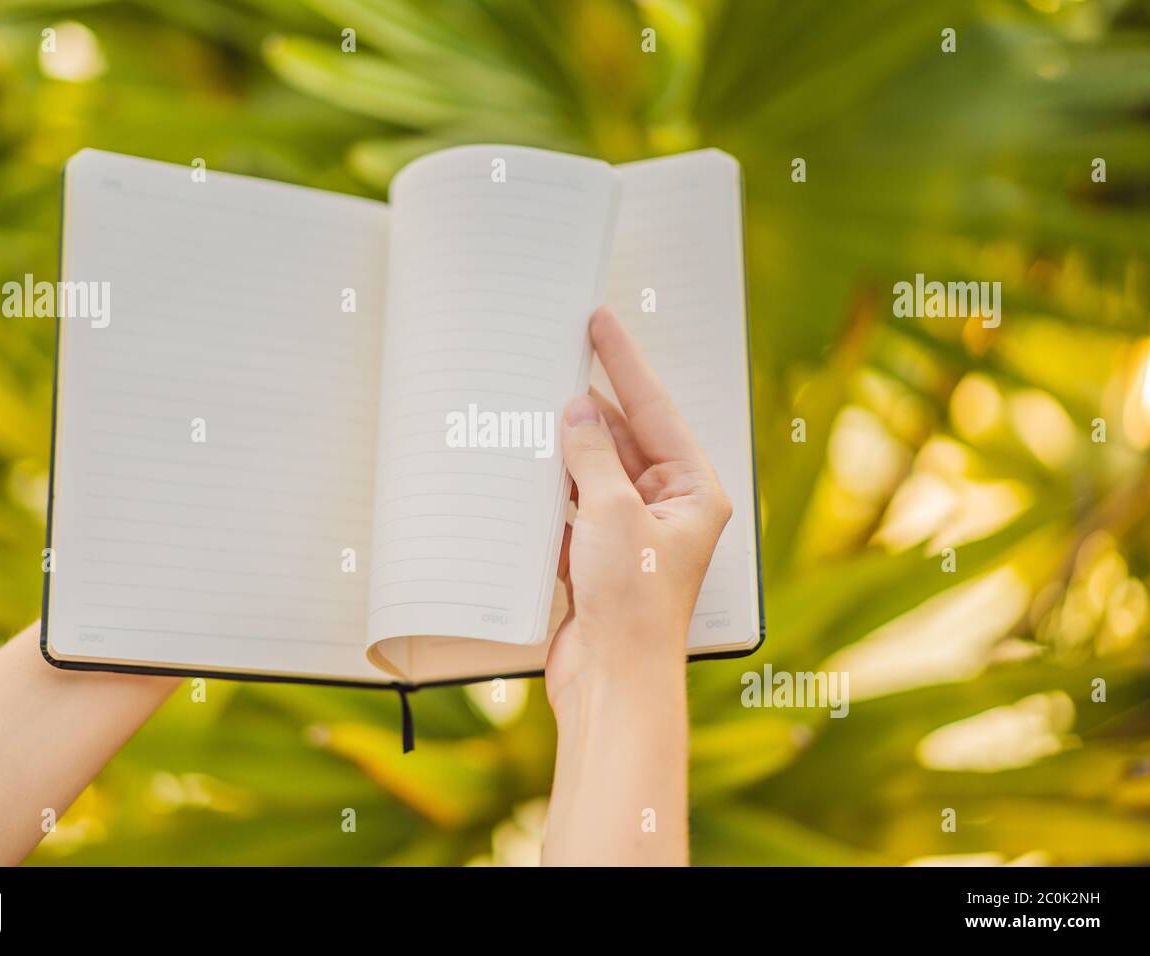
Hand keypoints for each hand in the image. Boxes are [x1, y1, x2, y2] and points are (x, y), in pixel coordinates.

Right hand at [541, 306, 730, 865]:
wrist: (612, 681)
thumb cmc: (632, 602)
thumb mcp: (612, 512)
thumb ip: (593, 455)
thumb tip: (579, 410)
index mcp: (695, 492)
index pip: (656, 410)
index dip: (624, 363)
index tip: (599, 320)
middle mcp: (670, 510)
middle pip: (626, 440)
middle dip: (590, 409)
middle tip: (554, 361)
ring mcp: (634, 535)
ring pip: (596, 474)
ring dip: (565, 451)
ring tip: (531, 411)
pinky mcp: (600, 560)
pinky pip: (573, 510)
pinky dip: (550, 493)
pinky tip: (522, 472)